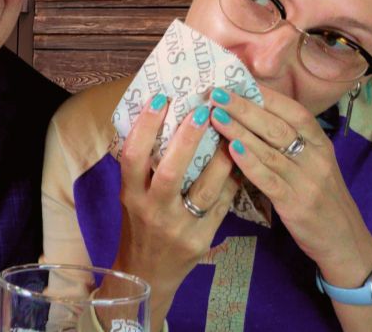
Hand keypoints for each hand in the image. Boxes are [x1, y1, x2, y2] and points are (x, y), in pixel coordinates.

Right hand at [114, 94, 237, 306]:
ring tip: (231, 132)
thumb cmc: (140, 225)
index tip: (160, 98)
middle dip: (188, 138)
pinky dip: (232, 181)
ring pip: (204, 189)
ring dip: (221, 158)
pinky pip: (221, 205)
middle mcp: (152, 210)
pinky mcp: (201, 240)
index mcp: (130, 194)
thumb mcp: (131, 196)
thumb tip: (164, 118)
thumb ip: (144, 167)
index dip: (145, 126)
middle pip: (171, 171)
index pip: (133, 155)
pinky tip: (241, 161)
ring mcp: (178, 227)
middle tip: (203, 108)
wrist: (147, 274)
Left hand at [209, 87, 371, 284]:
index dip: (265, 95)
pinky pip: (269, 179)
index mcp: (321, 143)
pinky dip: (250, 163)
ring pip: (270, 149)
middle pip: (278, 126)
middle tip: (217, 93)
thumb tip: (255, 115)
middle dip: (245, 107)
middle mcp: (316, 158)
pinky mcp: (297, 204)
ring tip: (215, 115)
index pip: (294, 111)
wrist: (346, 242)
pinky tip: (231, 150)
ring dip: (239, 130)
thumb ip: (291, 142)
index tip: (237, 81)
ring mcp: (307, 181)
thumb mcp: (315, 164)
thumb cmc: (323, 198)